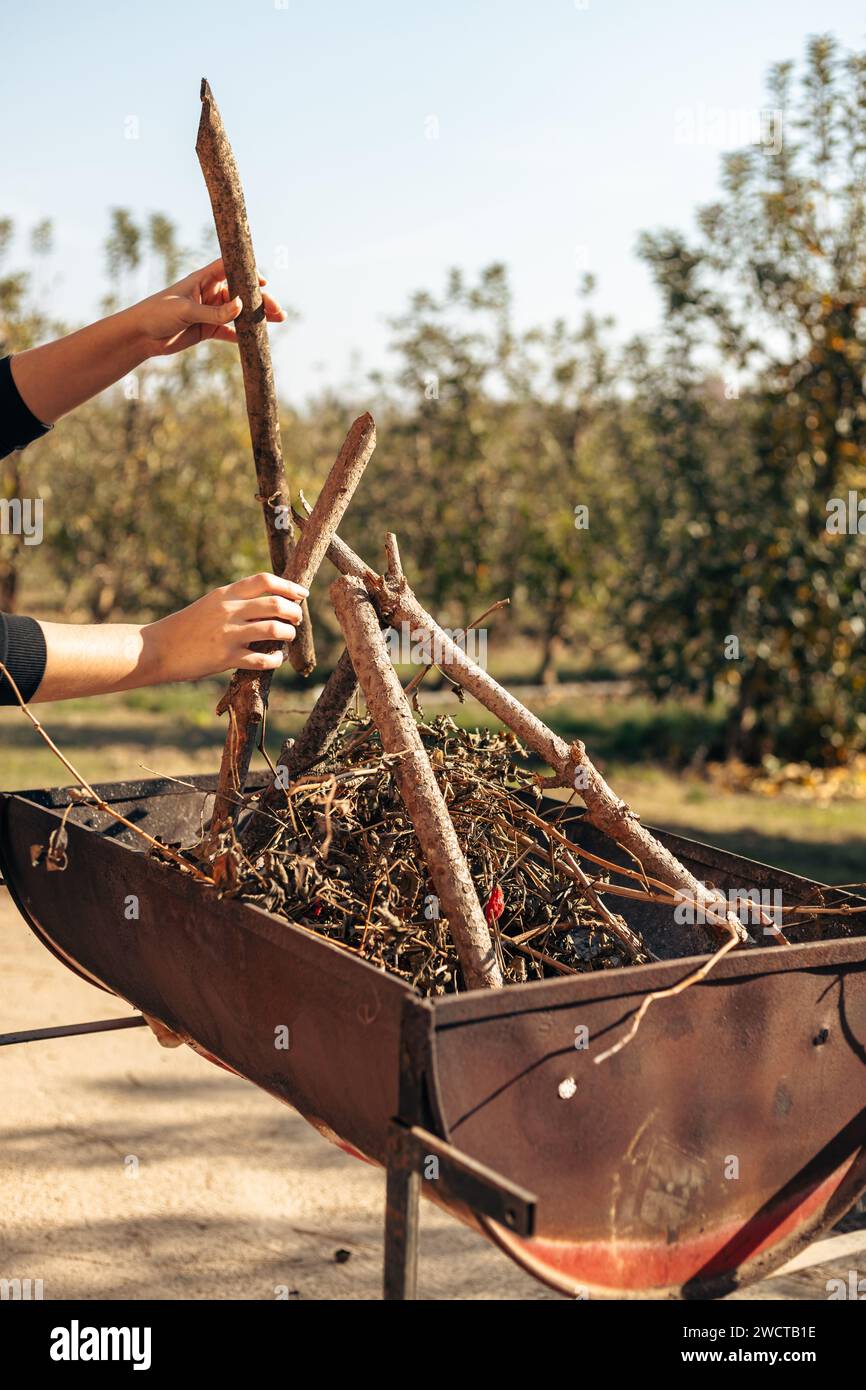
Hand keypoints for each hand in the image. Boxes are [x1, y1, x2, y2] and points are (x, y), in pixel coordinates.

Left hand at [129, 258, 287, 356]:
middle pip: (241, 293)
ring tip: (277, 320)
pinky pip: (230, 332)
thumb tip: (241, 307)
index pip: (229, 268)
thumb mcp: (186, 310)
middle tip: (277, 310)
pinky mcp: (207, 330)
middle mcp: (209, 294)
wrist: (140, 335)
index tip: (264, 283)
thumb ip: (214, 312)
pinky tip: (256, 339)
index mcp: (203, 280)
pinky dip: (243, 335)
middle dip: (259, 301)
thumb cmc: (157, 313)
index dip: (248, 272)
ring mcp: (210, 312)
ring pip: (239, 313)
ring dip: (256, 317)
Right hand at [144, 572, 308, 682]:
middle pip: (276, 604)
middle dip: (294, 612)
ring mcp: (229, 634)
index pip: (264, 580)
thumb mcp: (210, 604)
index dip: (289, 586)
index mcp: (225, 594)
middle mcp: (229, 610)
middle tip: (296, 619)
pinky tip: (275, 658)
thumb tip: (269, 602)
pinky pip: (263, 659)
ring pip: (275, 630)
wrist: (156, 648)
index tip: (302, 594)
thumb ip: (236, 601)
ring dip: (288, 634)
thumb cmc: (186, 627)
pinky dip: (276, 659)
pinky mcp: (226, 658)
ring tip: (287, 638)